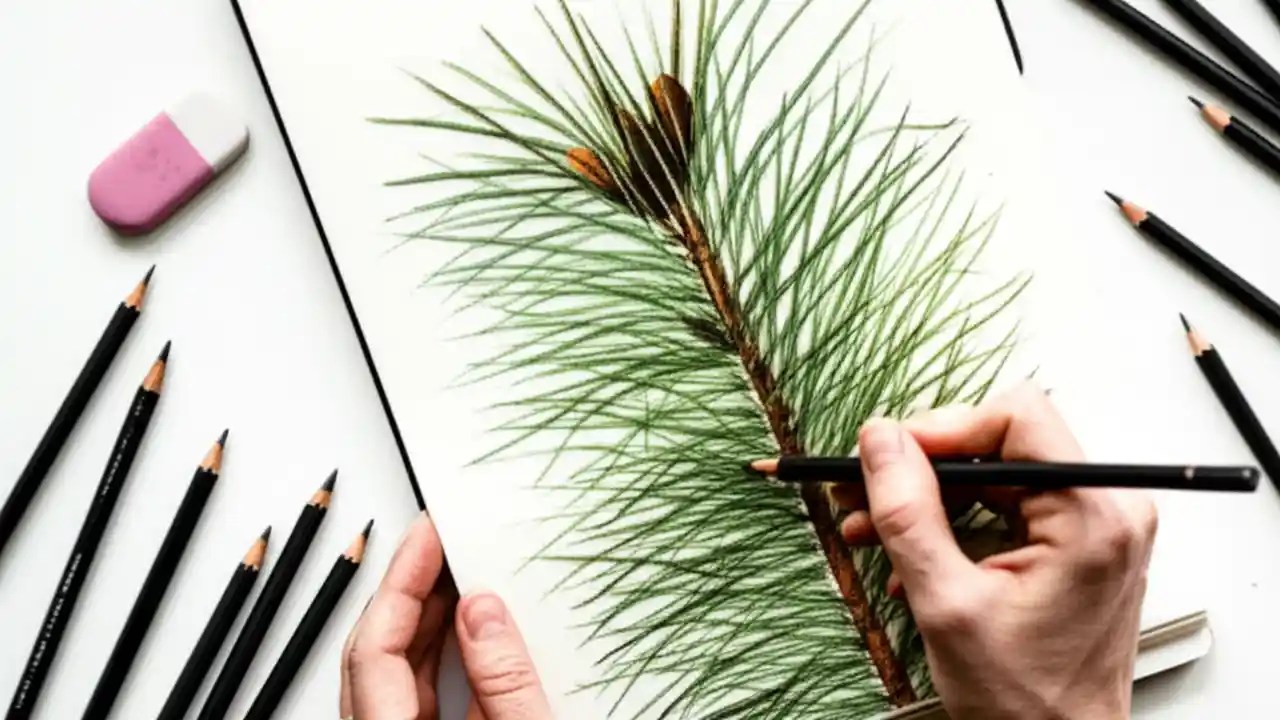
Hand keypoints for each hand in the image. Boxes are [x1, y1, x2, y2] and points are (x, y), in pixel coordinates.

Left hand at [341, 513, 552, 719]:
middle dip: (410, 589)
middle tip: (442, 539)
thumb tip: (484, 610)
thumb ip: (504, 682)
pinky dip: (444, 651)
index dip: (399, 584)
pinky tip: (472, 622)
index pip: (375, 649)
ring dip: (429, 617)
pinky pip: (419, 691)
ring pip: (397, 668)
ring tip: (461, 568)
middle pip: (376, 652)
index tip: (425, 536)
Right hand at [841, 383, 1156, 719]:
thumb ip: (909, 513)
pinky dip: (952, 522)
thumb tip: (881, 440)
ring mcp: (1094, 526)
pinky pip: (1004, 505)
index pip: (1017, 416)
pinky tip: (911, 555)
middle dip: (923, 468)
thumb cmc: (1026, 702)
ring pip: (994, 473)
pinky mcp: (1076, 542)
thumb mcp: (947, 603)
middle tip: (864, 492)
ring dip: (928, 499)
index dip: (944, 428)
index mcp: (1092, 518)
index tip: (890, 453)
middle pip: (1001, 443)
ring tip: (872, 529)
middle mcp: (1107, 510)